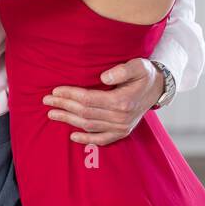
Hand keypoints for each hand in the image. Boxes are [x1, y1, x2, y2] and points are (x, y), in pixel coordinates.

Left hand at [43, 57, 160, 145]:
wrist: (158, 89)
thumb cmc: (145, 74)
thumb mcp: (138, 66)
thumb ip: (122, 70)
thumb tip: (103, 77)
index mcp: (122, 101)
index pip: (88, 99)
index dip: (70, 95)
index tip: (55, 90)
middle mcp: (121, 117)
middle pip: (85, 113)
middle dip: (64, 106)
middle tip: (46, 101)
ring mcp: (121, 127)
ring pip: (89, 125)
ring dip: (68, 120)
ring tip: (52, 114)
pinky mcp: (122, 132)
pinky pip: (101, 139)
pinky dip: (86, 139)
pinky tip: (72, 136)